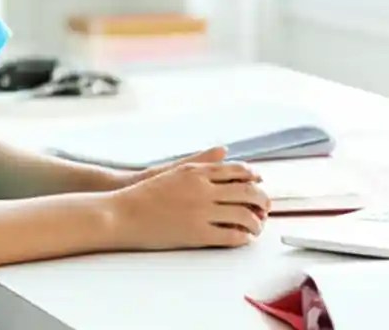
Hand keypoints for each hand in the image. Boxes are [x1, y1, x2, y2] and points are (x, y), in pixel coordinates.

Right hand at [109, 154, 270, 250]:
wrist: (122, 213)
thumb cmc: (144, 192)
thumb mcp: (174, 170)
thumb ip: (201, 160)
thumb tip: (225, 150)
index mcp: (198, 172)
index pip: (237, 171)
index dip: (253, 178)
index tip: (260, 182)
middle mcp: (203, 189)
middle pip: (246, 192)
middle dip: (262, 200)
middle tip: (266, 207)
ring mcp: (201, 211)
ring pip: (243, 215)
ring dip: (256, 222)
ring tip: (257, 226)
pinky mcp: (197, 233)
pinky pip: (230, 236)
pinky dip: (243, 238)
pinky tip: (244, 239)